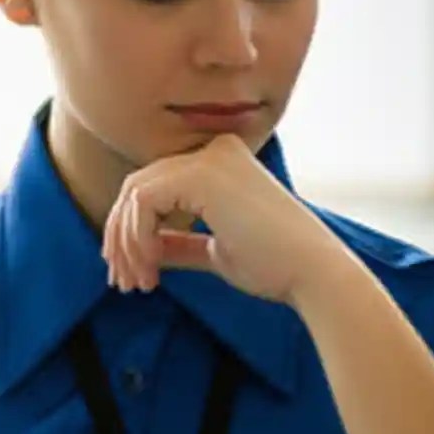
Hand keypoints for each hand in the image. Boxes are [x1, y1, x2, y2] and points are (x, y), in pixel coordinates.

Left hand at [101, 133, 353, 303]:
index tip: (131, 274)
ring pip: (134, 194)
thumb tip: (146, 249)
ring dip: (127, 244)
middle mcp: (213, 150)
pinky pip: (143, 201)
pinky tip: (151, 267)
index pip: (154, 186)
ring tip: (137, 283)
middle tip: (123, 282)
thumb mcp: (216, 250)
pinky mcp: (202, 174)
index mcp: (221, 161)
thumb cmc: (274, 266)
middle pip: (137, 187)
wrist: (312, 274)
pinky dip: (137, 237)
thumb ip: (180, 243)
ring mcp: (208, 158)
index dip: (131, 231)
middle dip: (121, 238)